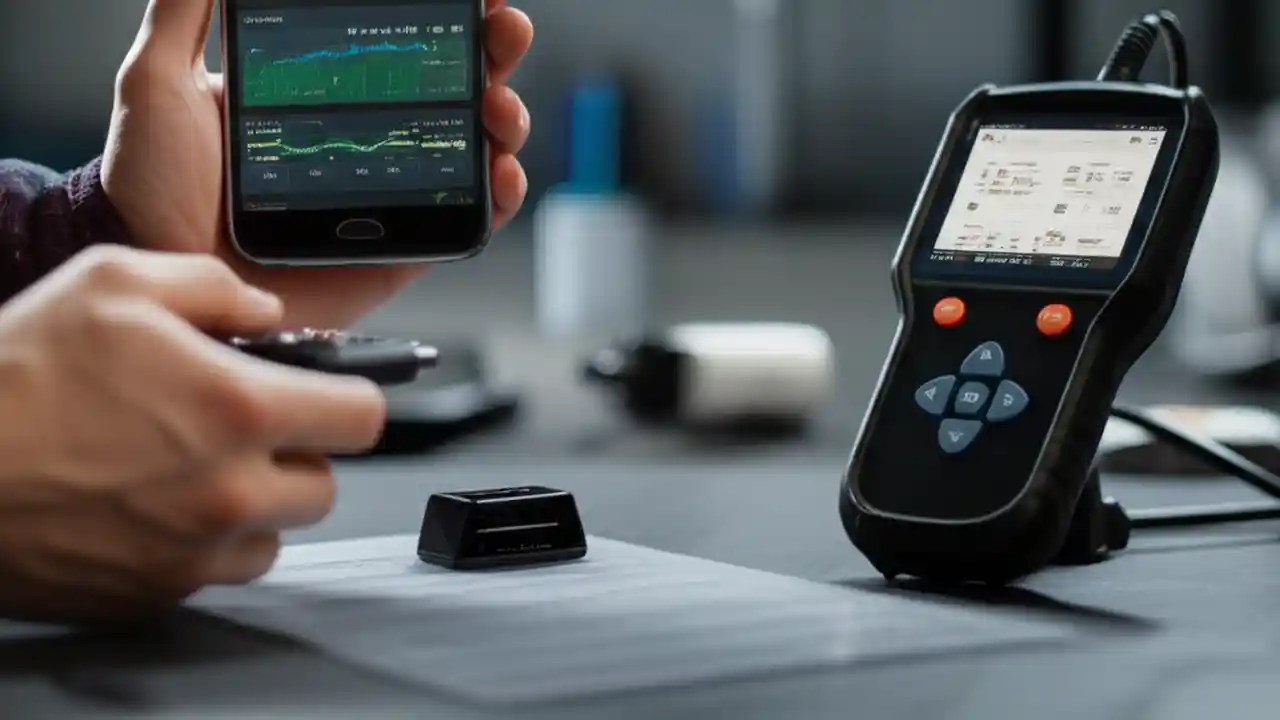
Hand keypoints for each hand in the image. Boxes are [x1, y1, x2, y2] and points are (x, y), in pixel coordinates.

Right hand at [0, 246, 385, 622]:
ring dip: (252, 504)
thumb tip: (267, 310)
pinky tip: (152, 505)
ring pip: (274, 534)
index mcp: (241, 409)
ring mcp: (194, 552)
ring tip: (189, 466)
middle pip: (323, 484)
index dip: (348, 397)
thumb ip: (214, 286)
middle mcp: (232, 492)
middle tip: (238, 426)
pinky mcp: (154, 594)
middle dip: (294, 453)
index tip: (325, 393)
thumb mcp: (114, 280)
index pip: (364, 417)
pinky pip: (215, 571)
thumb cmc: (13, 373)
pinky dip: (202, 543)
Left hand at [102, 0, 533, 327]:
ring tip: (499, 106)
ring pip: (474, 146)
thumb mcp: (161, 80)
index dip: (443, 14)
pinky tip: (502, 173)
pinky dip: (501, 196)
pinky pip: (469, 220)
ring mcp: (392, 194)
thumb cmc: (154, 185)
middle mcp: (368, 138)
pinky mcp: (404, 249)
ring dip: (504, 118)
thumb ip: (187, 12)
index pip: (400, 43)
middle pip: (454, 85)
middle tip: (501, 31)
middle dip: (492, 51)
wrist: (167, 273)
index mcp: (324, 93)